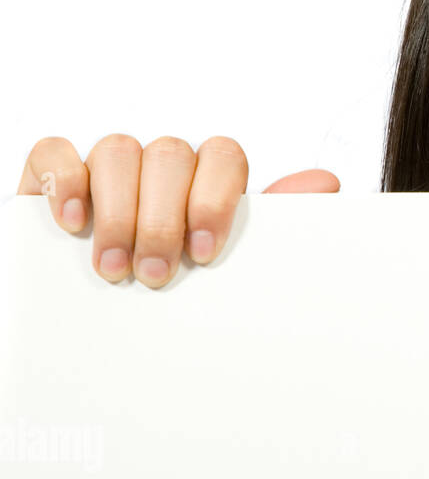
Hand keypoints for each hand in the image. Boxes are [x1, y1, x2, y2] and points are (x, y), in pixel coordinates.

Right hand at [17, 135, 339, 286]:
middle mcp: (161, 168)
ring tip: (114, 269)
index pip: (223, 155)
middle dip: (162, 219)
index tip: (204, 253)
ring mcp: (108, 168)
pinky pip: (54, 152)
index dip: (215, 198)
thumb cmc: (180, 290)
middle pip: (170, 155)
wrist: (105, 327)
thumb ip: (272, 225)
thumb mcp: (227, 267)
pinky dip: (64, 181)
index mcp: (208, 181)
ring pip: (118, 150)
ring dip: (118, 212)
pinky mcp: (53, 176)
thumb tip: (326, 181)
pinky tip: (74, 224)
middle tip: (156, 275)